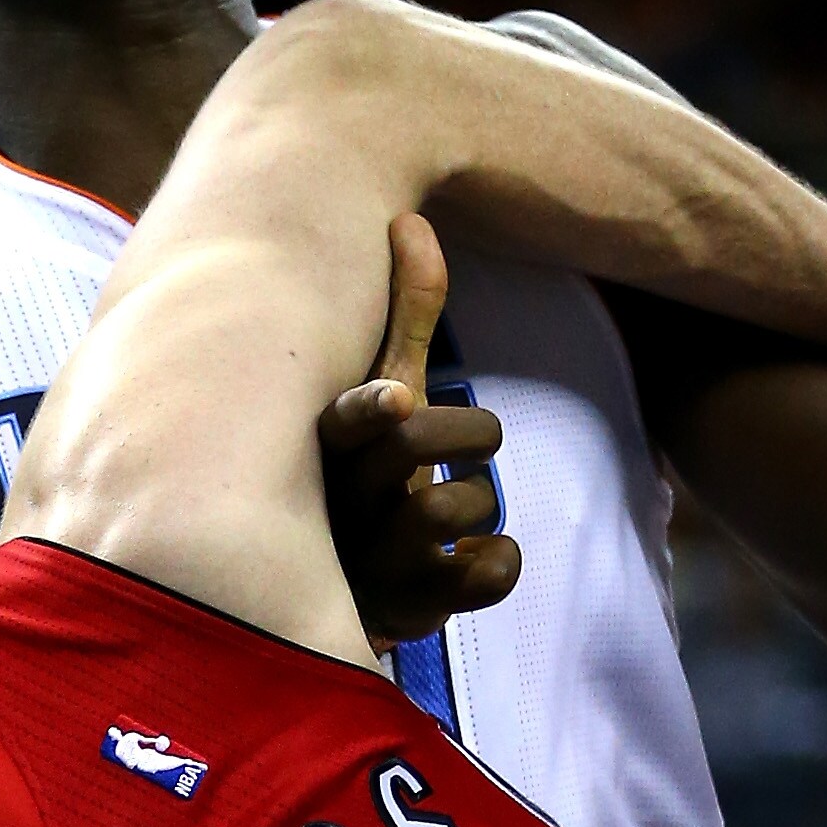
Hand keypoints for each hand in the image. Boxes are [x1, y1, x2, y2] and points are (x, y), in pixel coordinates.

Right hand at [320, 213, 521, 650]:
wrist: (339, 590)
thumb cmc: (368, 471)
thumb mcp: (383, 389)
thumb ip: (404, 315)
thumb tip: (413, 221)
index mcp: (329, 442)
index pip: (344, 420)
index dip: (371, 408)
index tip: (396, 399)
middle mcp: (341, 497)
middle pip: (421, 445)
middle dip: (472, 433)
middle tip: (475, 442)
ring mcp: (372, 557)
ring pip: (453, 507)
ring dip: (480, 503)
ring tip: (457, 516)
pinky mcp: (410, 605)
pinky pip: (484, 574)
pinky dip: (498, 562)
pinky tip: (477, 556)